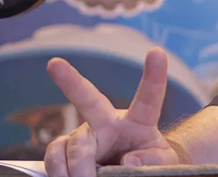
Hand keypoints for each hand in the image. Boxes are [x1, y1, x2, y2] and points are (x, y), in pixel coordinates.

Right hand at [43, 47, 179, 176]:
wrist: (128, 172)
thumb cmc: (150, 161)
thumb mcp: (164, 162)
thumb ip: (153, 160)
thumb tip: (129, 160)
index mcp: (140, 121)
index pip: (149, 98)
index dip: (154, 76)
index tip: (157, 52)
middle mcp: (109, 122)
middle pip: (89, 101)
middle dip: (72, 81)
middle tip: (54, 63)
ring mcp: (85, 134)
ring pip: (74, 143)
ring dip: (76, 166)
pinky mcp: (66, 149)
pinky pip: (55, 156)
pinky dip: (58, 170)